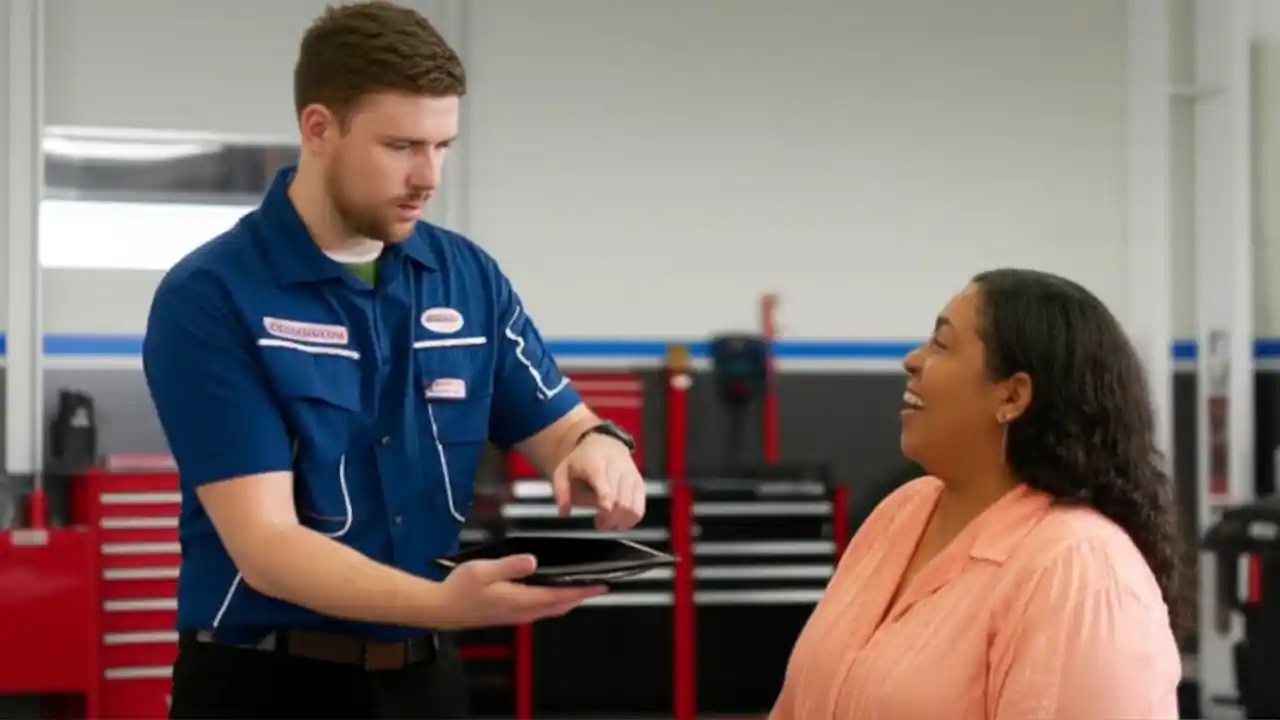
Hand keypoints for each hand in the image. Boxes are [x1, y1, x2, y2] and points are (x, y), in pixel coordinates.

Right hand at [434, 554, 606, 628]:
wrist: (442, 609)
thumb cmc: (459, 588)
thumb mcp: (483, 570)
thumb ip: (510, 565)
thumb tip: (533, 561)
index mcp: (519, 600)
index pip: (559, 596)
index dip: (582, 591)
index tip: (600, 585)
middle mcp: (522, 612)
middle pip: (560, 605)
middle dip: (581, 596)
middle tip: (599, 586)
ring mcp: (517, 616)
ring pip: (552, 610)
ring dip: (569, 600)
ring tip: (582, 588)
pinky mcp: (511, 616)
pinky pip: (541, 610)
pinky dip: (555, 602)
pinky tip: (555, 594)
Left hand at [550, 434, 645, 529]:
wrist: (603, 444)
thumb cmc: (582, 460)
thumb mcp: (563, 470)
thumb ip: (561, 492)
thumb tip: (563, 512)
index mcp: (596, 463)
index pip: (605, 483)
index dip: (606, 499)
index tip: (603, 511)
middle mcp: (617, 467)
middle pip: (619, 498)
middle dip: (610, 517)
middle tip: (599, 524)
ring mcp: (630, 475)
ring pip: (631, 504)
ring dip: (621, 520)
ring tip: (609, 524)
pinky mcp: (639, 483)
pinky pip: (640, 506)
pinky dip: (632, 518)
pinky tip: (621, 522)